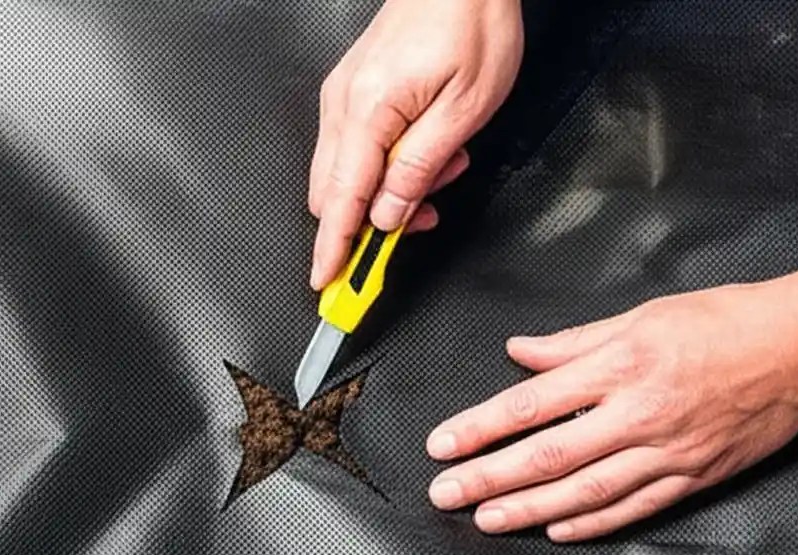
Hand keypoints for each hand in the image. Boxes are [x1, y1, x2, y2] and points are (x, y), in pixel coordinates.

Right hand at [309, 0, 523, 289]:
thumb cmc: (471, 25)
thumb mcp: (464, 109)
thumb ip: (420, 169)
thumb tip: (388, 216)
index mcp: (369, 112)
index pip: (342, 201)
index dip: (334, 249)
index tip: (326, 285)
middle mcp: (343, 106)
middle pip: (332, 194)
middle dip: (372, 222)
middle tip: (424, 217)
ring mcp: (342, 98)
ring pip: (344, 174)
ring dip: (385, 191)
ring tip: (442, 168)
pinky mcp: (352, 92)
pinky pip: (352, 148)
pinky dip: (382, 166)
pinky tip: (423, 151)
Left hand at [425, 274, 797, 541]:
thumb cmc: (722, 322)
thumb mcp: (640, 316)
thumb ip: (573, 341)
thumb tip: (519, 352)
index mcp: (618, 365)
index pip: (530, 404)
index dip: (479, 428)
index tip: (441, 444)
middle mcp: (638, 412)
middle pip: (547, 454)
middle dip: (488, 477)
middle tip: (444, 493)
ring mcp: (667, 450)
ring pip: (585, 490)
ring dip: (528, 509)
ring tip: (485, 520)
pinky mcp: (693, 475)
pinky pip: (635, 507)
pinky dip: (592, 523)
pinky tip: (556, 531)